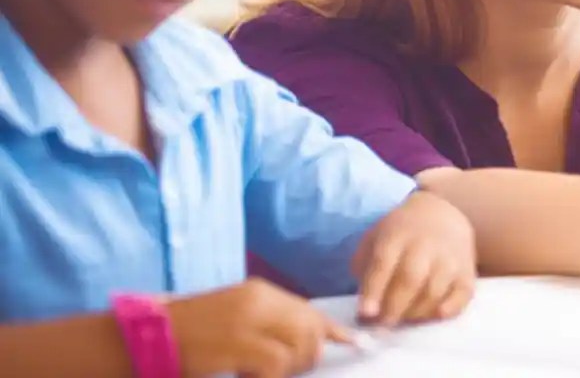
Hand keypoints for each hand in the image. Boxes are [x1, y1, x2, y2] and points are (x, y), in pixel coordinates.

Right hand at [168, 278, 349, 377]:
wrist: (145, 336)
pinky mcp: (238, 342)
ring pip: (300, 347)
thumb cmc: (186, 334)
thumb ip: (268, 324)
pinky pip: (277, 364)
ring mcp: (249, 320)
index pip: (309, 311)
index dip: (332, 331)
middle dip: (308, 356)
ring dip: (288, 369)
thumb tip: (307, 340)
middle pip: (311, 329)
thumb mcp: (233, 318)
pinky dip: (272, 377)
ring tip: (259, 373)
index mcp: (259, 292)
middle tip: (284, 371)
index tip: (352, 343)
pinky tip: (248, 377)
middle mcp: (259, 300)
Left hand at [352, 190, 476, 325]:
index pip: (383, 263)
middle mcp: (425, 244)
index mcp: (397, 235)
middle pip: (411, 279)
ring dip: (417, 312)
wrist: (443, 213)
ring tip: (405, 318)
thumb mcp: (376, 238)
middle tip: (384, 324)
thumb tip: (364, 308)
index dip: (374, 290)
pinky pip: (462, 295)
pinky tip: (437, 314)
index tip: (365, 314)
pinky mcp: (467, 271)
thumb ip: (365, 268)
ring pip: (434, 291)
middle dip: (394, 307)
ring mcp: (449, 258)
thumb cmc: (402, 233)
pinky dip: (450, 308)